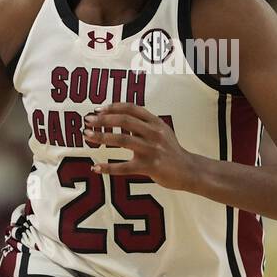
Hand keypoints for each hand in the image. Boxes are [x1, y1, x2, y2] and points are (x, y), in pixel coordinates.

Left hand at [82, 103, 198, 190]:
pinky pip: (124, 167)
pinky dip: (108, 168)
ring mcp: (151, 149)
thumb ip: (144, 124)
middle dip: (103, 119)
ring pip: (122, 139)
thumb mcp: (162, 131)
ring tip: (87, 135)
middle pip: (124, 120)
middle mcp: (153, 133)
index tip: (98, 109)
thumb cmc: (172, 151)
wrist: (189, 170)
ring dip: (101, 136)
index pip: (131, 108)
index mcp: (155, 122)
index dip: (113, 106)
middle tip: (88, 120)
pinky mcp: (149, 167)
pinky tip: (96, 168)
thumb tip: (119, 117)